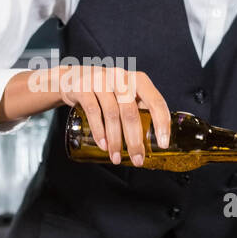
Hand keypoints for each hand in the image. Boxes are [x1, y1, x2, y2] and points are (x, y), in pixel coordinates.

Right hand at [55, 64, 170, 165]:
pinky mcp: (83, 88)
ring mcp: (101, 81)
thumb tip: (153, 140)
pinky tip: (103, 145)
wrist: (73, 77)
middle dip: (135, 140)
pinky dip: (99, 131)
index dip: (161, 123)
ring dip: (115, 140)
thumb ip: (139, 109)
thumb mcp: (126, 93)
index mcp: (138, 80)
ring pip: (112, 114)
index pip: (155, 101)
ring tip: (116, 158)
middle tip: (137, 160)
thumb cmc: (107, 90)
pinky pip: (93, 111)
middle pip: (131, 112)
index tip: (163, 143)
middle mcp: (121, 78)